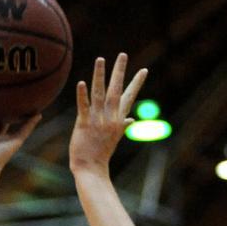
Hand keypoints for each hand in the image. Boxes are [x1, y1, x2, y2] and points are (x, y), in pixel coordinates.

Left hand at [69, 54, 147, 174]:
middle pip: (117, 91)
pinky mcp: (84, 125)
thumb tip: (131, 119)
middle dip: (120, 72)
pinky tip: (81, 82)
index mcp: (118, 120)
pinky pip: (84, 108)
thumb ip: (122, 126)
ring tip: (101, 59)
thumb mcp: (114, 139)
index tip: (144, 70)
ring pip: (100, 94)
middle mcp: (110, 118)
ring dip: (100, 76)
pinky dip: (83, 96)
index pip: (129, 98)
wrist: (91, 170)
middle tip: (123, 55)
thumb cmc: (101, 155)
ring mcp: (98, 121)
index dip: (136, 83)